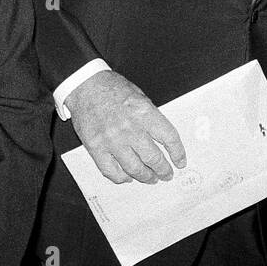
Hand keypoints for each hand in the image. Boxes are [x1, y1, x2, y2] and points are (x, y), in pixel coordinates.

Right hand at [66, 70, 184, 184]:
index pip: (169, 138)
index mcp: (145, 113)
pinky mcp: (95, 147)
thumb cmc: (114, 89)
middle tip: (166, 174)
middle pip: (153, 157)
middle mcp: (130, 129)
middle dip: (163, 169)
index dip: (177, 153)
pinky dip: (121, 178)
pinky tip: (127, 177)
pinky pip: (110, 171)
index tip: (180, 162)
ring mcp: (111, 140)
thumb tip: (163, 141)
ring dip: (145, 176)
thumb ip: (152, 119)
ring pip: (134, 168)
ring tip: (151, 178)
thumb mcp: (141, 98)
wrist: (86, 86)